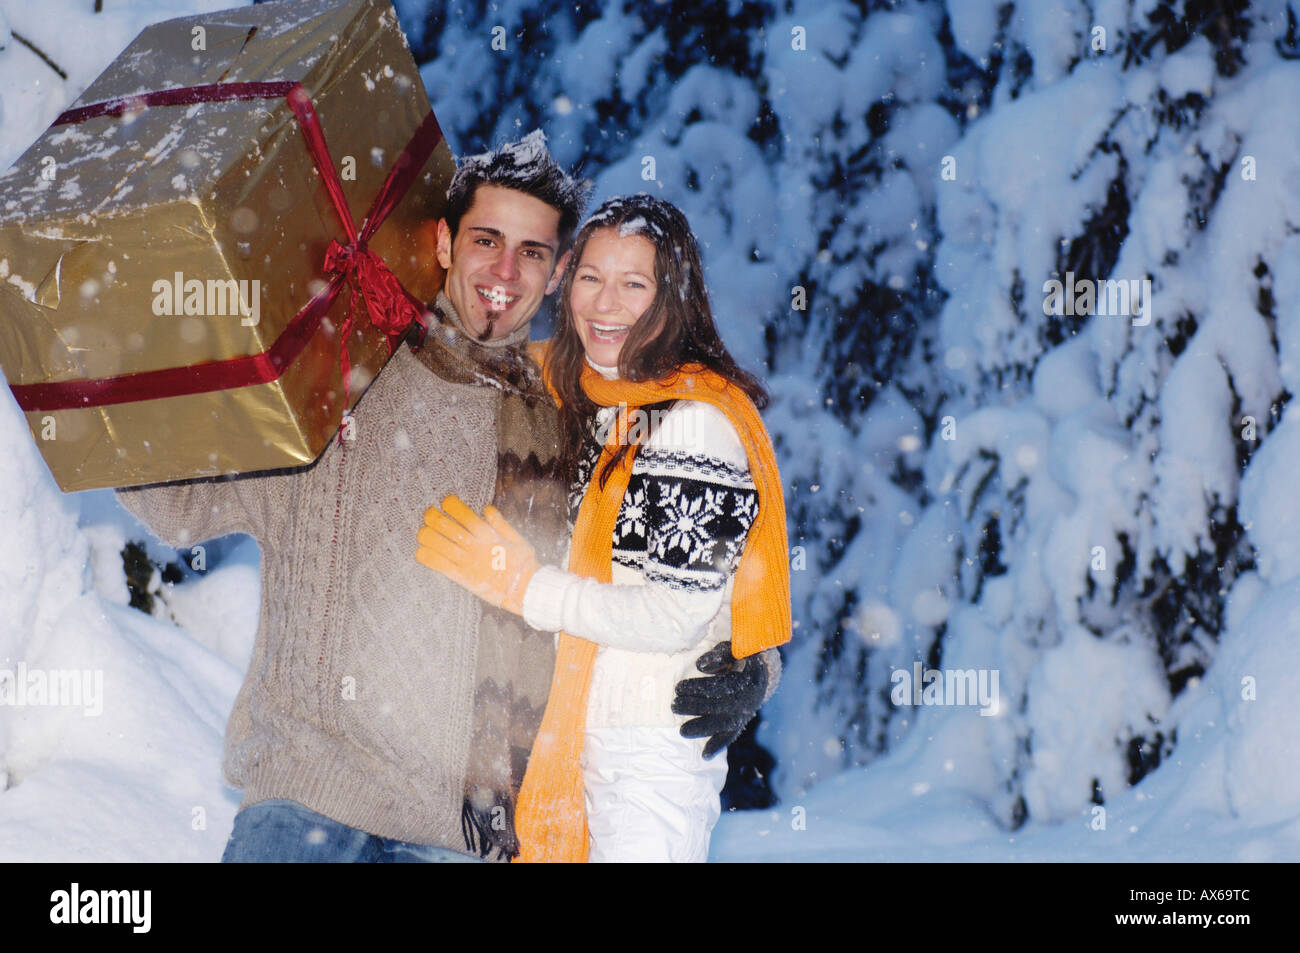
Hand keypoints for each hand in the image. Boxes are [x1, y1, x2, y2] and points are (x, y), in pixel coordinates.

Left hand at [416, 494, 538, 615]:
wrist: (525, 589)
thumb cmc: (524, 564)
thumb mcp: (519, 539)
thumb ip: (501, 523)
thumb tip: (486, 509)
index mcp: (489, 535)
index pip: (465, 515)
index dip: (452, 505)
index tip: (446, 501)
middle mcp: (475, 547)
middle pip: (446, 527)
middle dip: (433, 517)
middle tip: (429, 514)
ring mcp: (467, 562)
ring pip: (439, 544)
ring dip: (427, 535)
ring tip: (423, 532)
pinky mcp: (463, 578)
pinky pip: (440, 566)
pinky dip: (428, 558)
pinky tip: (421, 551)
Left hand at [672, 640, 768, 758]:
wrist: (763, 670)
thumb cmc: (743, 655)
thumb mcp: (735, 648)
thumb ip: (720, 655)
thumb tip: (699, 667)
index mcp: (749, 679)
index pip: (721, 687)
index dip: (699, 688)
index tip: (679, 687)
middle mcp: (749, 699)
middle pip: (719, 707)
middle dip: (694, 707)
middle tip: (674, 705)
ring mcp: (745, 713)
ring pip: (723, 724)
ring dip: (702, 728)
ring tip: (682, 731)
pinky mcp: (741, 721)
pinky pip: (730, 735)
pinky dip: (718, 745)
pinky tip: (705, 756)